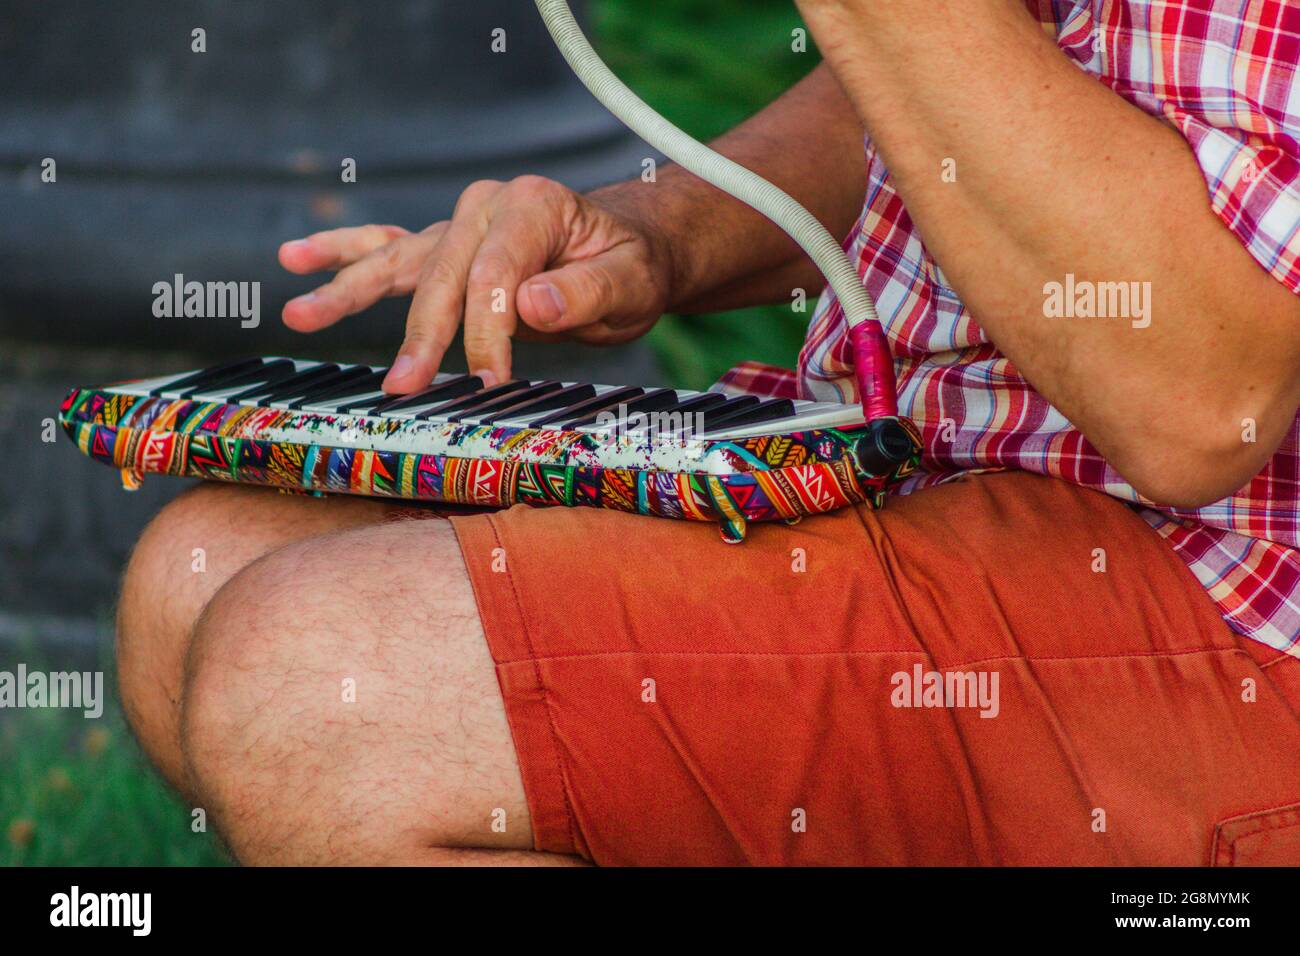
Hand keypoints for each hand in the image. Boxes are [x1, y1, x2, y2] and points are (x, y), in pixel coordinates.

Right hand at [278, 175, 676, 392]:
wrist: (629, 248)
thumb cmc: (632, 267)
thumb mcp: (631, 281)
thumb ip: (586, 291)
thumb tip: (532, 304)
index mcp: (532, 205)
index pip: (494, 277)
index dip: (488, 334)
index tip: (490, 385)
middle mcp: (486, 206)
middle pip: (442, 276)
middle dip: (421, 335)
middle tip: (402, 387)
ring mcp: (459, 224)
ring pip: (399, 262)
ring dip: (348, 291)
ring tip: (299, 314)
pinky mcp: (446, 248)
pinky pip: (389, 250)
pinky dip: (345, 255)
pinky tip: (298, 260)